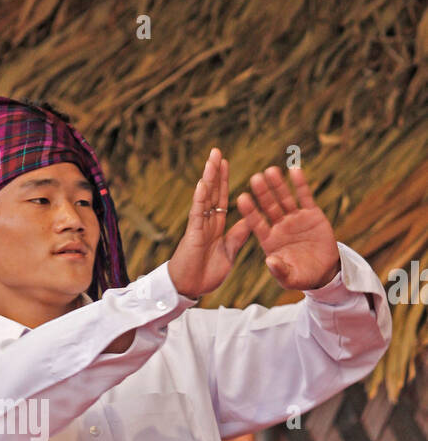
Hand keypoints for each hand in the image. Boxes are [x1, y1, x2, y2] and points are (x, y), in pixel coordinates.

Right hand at [168, 149, 250, 298]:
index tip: (226, 164)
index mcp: (215, 226)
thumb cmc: (205, 273)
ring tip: (212, 159)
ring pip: (204, 198)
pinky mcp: (193, 235)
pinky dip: (199, 199)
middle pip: (211, 192)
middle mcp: (206, 222)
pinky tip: (202, 183)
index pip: (219, 199)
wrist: (189, 288)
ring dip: (209, 178)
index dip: (223, 181)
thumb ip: (238, 236)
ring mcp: (199, 227)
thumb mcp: (229, 252)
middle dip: (215, 172)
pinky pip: (197, 214)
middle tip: (217, 151)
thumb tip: (251, 220)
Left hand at [229, 166, 339, 290]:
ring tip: (270, 170)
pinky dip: (300, 184)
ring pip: (284, 199)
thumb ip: (280, 271)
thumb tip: (270, 262)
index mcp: (269, 240)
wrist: (324, 272)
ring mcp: (295, 218)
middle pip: (269, 207)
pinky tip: (294, 170)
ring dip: (278, 185)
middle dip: (262, 193)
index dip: (250, 211)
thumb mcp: (290, 278)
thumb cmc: (303, 277)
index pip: (256, 223)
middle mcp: (279, 226)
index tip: (241, 198)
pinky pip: (305, 197)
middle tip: (254, 178)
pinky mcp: (312, 214)